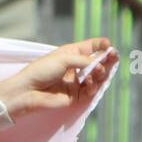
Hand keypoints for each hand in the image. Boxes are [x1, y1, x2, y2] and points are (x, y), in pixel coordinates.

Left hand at [0, 38, 115, 116]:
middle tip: (114, 56)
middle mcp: (76, 68)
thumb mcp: (64, 58)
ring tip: (98, 70)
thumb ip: (84, 60)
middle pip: (98, 62)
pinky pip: (91, 90)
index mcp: (71, 54)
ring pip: (97, 76)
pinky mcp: (75, 96)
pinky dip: (93, 85)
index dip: (101, 45)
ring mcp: (76, 82)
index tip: (108, 45)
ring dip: (101, 72)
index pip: (91, 48)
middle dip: (108, 59)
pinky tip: (89, 81)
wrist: (27, 92)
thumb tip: (101, 62)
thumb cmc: (41, 71)